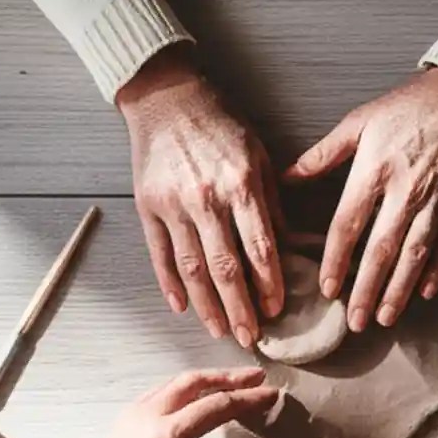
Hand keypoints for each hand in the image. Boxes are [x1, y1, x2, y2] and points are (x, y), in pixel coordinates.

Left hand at [75, 367, 284, 437]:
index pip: (218, 405)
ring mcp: (132, 416)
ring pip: (175, 384)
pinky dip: (185, 389)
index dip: (249, 398)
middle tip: (256, 378)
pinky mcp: (125, 423)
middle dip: (228, 377)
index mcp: (167, 435)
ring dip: (206, 380)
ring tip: (233, 384)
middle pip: (194, 382)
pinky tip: (199, 399)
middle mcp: (147, 417)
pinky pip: (160, 393)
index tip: (271, 394)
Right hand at [118, 50, 284, 347]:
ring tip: (219, 331)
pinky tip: (181, 308)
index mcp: (239, 186)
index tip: (275, 310)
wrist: (167, 99)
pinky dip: (170, 285)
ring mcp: (173, 206)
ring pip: (192, 269)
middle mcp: (206, 199)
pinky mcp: (148, 208)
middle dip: (239, 308)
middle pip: (225, 267)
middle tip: (249, 338)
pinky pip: (160, 255)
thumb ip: (272, 203)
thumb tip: (290, 246)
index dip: (267, 284)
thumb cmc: (220, 126)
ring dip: (207, 306)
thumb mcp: (258, 156)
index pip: (259, 248)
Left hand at [285, 67, 437, 329]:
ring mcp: (435, 199)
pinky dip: (436, 270)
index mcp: (374, 169)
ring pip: (415, 253)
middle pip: (381, 248)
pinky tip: (424, 293)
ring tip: (384, 317)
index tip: (327, 288)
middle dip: (367, 288)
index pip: (349, 224)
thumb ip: (322, 155)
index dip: (337, 259)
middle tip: (355, 320)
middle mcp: (405, 189)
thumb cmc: (405, 107)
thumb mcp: (358, 122)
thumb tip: (286, 177)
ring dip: (399, 289)